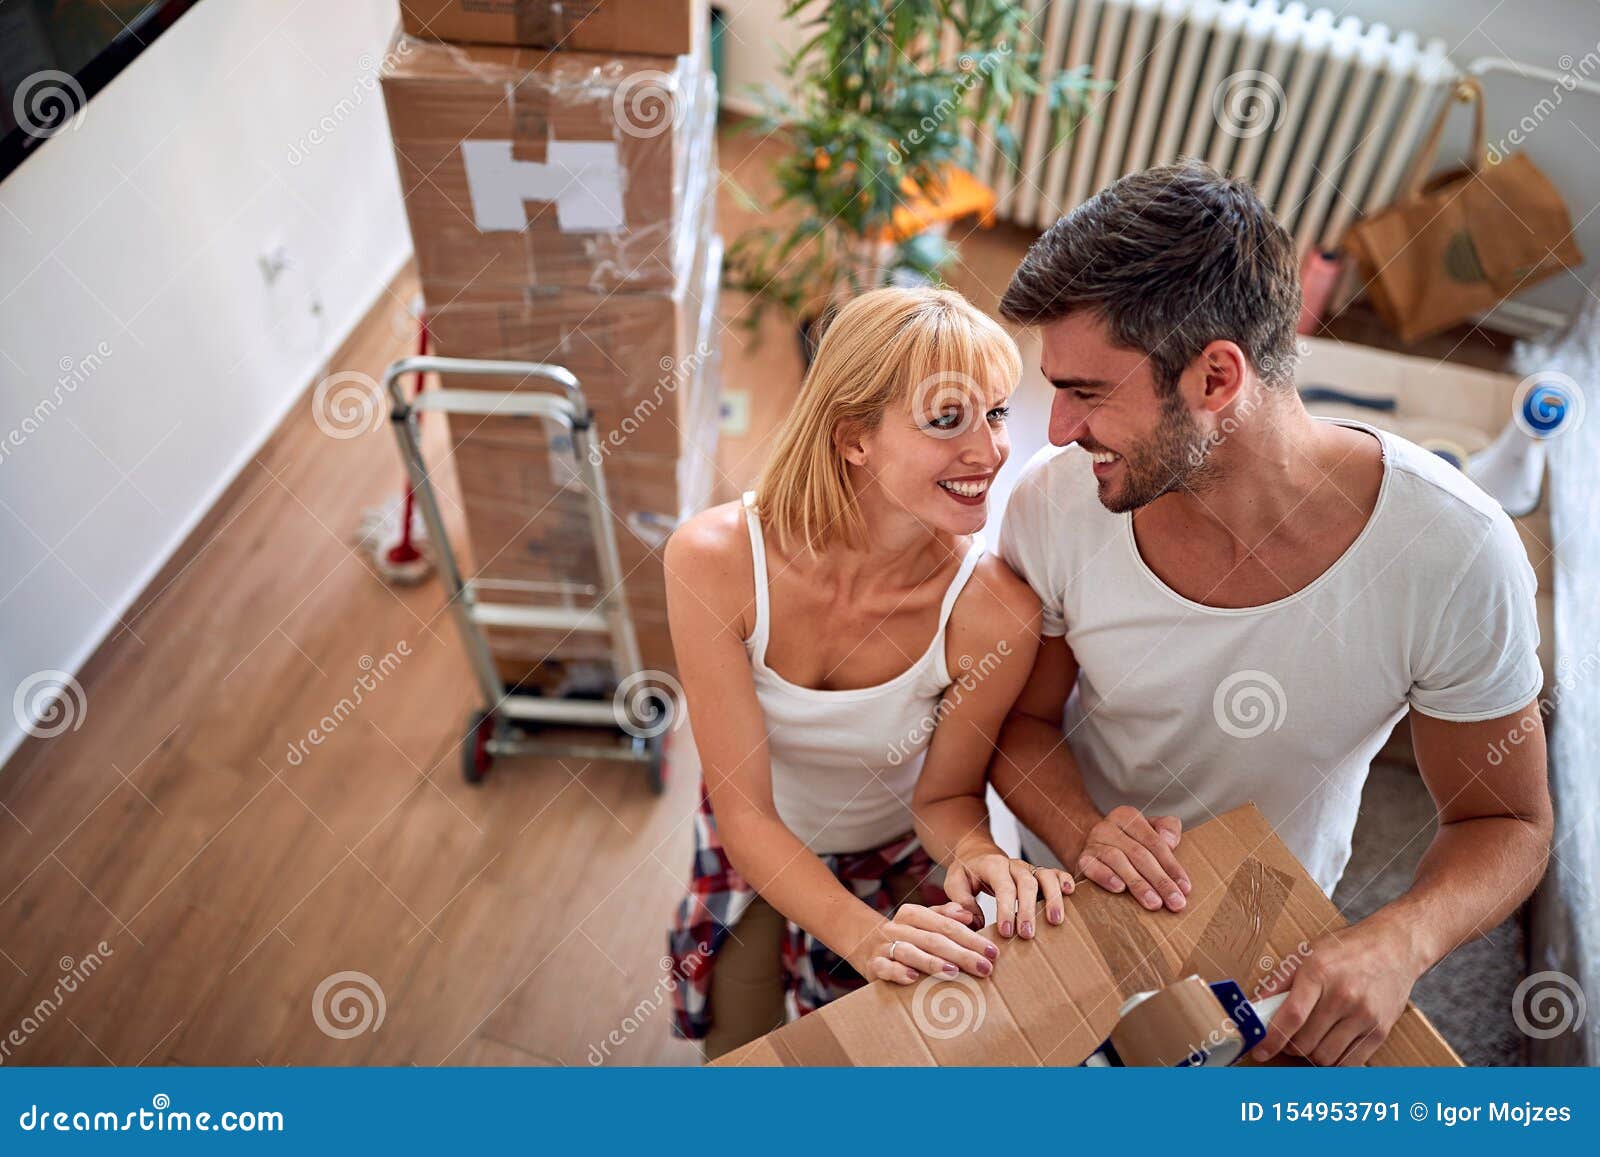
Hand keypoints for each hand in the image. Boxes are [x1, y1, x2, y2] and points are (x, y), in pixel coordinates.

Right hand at [856, 902, 997, 985]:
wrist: (865, 946)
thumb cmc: (906, 938)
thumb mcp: (926, 923)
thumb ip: (946, 917)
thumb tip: (968, 915)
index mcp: (913, 914)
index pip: (947, 924)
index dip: (971, 938)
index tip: (992, 951)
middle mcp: (898, 927)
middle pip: (933, 939)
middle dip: (962, 954)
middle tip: (984, 968)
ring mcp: (884, 945)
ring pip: (909, 951)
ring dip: (932, 962)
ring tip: (954, 971)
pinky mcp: (873, 964)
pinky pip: (885, 967)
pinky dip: (898, 972)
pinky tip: (913, 978)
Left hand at [943, 845, 1074, 938]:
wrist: (977, 853)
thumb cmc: (967, 871)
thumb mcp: (954, 882)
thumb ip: (961, 901)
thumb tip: (975, 922)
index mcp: (992, 866)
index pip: (1003, 886)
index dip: (1006, 909)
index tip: (1007, 932)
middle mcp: (1014, 865)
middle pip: (1027, 883)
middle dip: (1029, 910)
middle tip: (1028, 934)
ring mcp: (1029, 867)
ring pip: (1046, 877)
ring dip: (1052, 898)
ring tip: (1055, 921)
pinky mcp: (1039, 873)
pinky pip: (1056, 873)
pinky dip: (1065, 880)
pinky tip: (1070, 893)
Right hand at [1077, 805, 1190, 911]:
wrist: (1091, 849)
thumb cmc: (1128, 843)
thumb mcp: (1149, 830)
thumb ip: (1167, 828)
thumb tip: (1170, 842)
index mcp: (1128, 816)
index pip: (1155, 843)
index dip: (1172, 866)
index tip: (1185, 888)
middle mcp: (1108, 826)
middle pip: (1140, 854)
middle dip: (1160, 881)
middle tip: (1175, 903)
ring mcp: (1093, 842)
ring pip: (1118, 861)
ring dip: (1138, 884)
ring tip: (1154, 903)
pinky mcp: (1082, 859)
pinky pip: (1094, 867)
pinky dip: (1106, 877)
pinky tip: (1119, 889)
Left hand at [1250, 918, 1422, 1065]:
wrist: (1395, 946)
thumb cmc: (1346, 949)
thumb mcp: (1307, 954)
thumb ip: (1279, 982)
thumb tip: (1254, 1008)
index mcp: (1318, 973)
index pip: (1291, 1016)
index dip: (1272, 1038)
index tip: (1260, 1051)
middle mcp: (1343, 996)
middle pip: (1305, 1042)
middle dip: (1290, 1045)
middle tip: (1288, 1038)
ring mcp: (1364, 1015)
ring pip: (1326, 1057)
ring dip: (1311, 1055)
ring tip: (1310, 1040)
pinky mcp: (1381, 1030)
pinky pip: (1351, 1063)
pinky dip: (1335, 1062)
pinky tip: (1330, 1047)